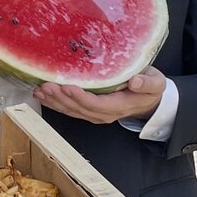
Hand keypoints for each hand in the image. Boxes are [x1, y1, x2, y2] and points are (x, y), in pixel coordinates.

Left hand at [35, 68, 167, 124]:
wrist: (147, 101)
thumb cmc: (149, 88)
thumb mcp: (156, 84)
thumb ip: (148, 83)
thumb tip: (135, 81)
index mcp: (119, 106)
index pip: (96, 104)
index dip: (80, 98)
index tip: (67, 87)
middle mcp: (103, 114)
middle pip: (78, 108)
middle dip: (61, 98)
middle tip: (46, 87)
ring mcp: (93, 115)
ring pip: (70, 111)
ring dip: (53, 101)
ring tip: (39, 90)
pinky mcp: (86, 112)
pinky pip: (68, 110)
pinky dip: (54, 103)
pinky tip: (42, 96)